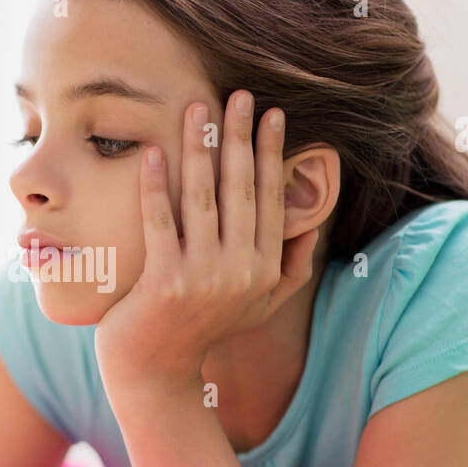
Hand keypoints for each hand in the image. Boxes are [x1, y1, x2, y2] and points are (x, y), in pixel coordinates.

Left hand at [93, 90, 318, 389]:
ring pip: (204, 198)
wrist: (154, 372)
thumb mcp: (259, 306)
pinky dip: (156, 185)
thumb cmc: (203, 330)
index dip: (272, 154)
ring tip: (196, 107)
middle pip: (243, 190)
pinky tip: (153, 153)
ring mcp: (203, 277)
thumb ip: (290, 268)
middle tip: (238, 94)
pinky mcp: (164, 282)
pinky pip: (161, 221)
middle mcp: (241, 272)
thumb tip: (313, 226)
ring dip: (201, 147)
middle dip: (241, 137)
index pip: (272, 199)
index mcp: (265, 270)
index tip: (271, 114)